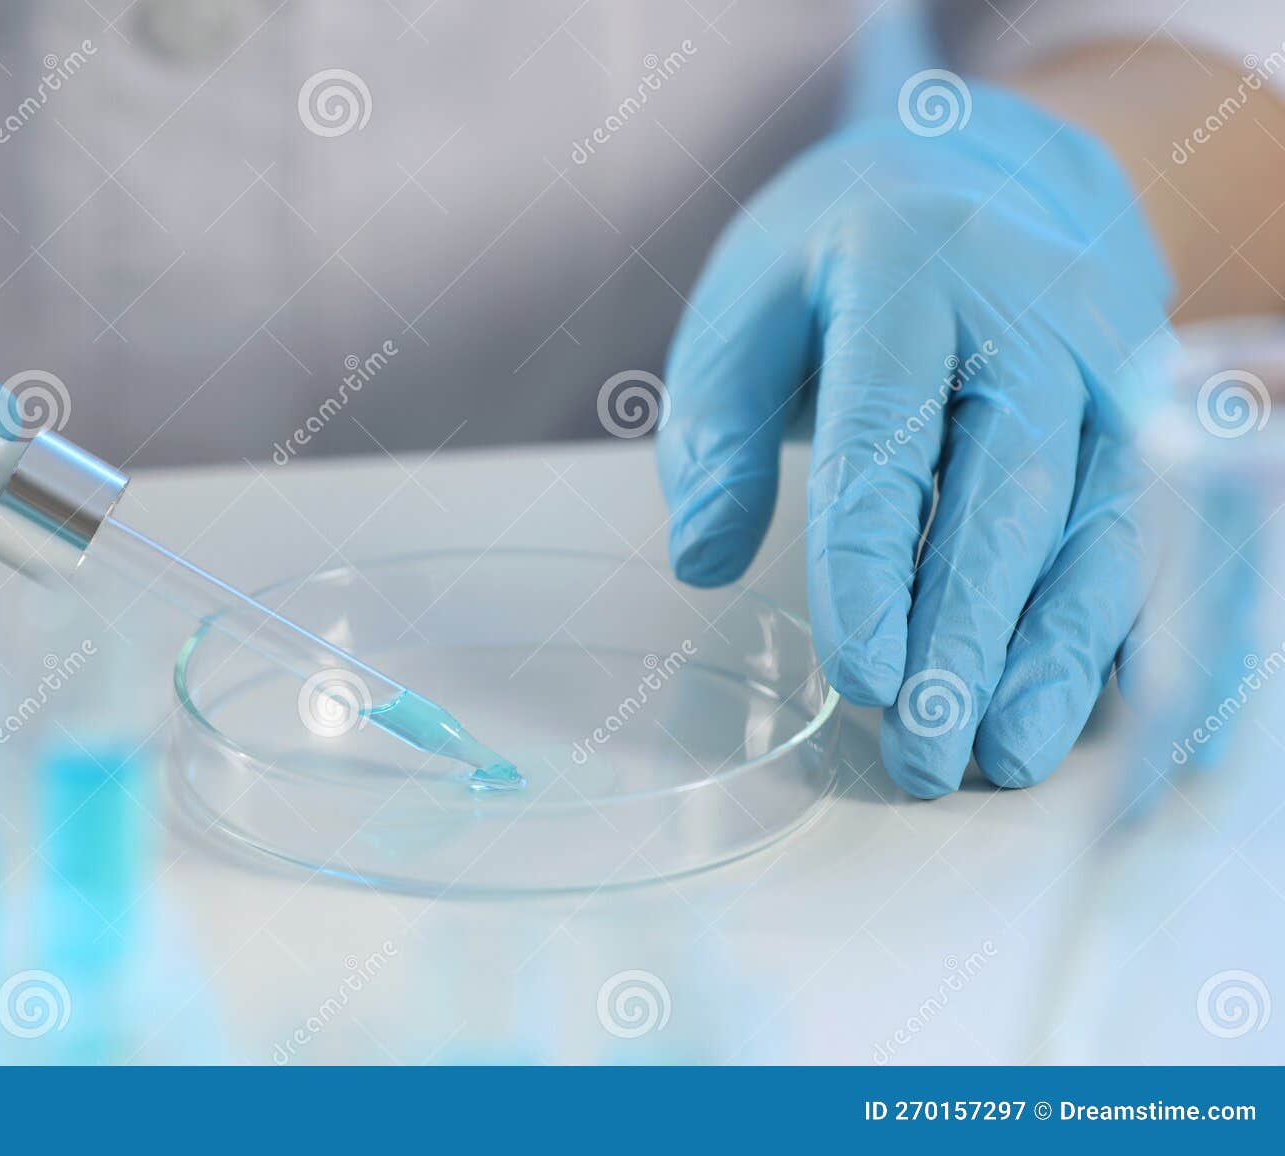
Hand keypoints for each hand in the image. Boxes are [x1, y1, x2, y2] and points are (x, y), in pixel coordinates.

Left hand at [657, 83, 1174, 797]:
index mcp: (913, 268)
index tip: (862, 679)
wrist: (979, 178)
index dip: (873, 567)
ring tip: (1008, 759)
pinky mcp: (1157, 418)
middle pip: (1015, 491)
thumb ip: (715, 434)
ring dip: (1062, 655)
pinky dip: (1145, 632)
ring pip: (1105, 524)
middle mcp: (1039, 311)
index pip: (890, 437)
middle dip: (972, 636)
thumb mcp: (745, 313)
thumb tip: (703, 560)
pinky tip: (1121, 722)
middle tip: (929, 756)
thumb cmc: (837, 264)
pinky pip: (1165, 533)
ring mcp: (1118, 363)